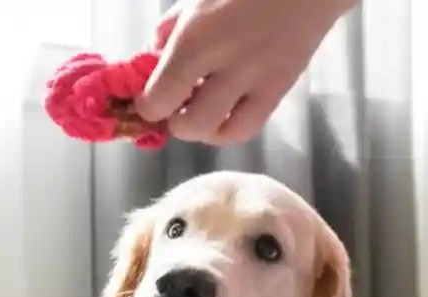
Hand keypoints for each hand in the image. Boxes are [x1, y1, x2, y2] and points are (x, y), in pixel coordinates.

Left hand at [134, 0, 353, 145]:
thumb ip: (168, 31)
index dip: (147, 106)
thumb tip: (151, 63)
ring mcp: (256, 80)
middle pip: (186, 126)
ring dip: (202, 129)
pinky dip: (229, 128)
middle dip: (174, 121)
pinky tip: (224, 111)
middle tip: (176, 104)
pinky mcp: (280, 87)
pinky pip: (248, 128)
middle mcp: (225, 65)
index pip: (157, 99)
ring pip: (218, 135)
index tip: (147, 97)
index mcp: (196, 37)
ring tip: (201, 109)